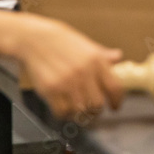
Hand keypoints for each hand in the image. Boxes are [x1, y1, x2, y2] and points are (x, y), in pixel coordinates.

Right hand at [6, 14, 123, 118]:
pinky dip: (64, 114)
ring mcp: (67, 81)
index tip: (115, 107)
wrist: (35, 39)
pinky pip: (62, 112)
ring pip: (80, 111)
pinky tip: (64, 108)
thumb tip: (118, 57)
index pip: (114, 87)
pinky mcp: (50, 89)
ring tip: (78, 110)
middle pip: (97, 104)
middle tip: (92, 111)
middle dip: (96, 111)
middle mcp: (84, 72)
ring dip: (79, 114)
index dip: (117, 101)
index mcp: (97, 60)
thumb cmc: (63, 42)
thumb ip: (103, 55)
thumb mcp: (87, 45)